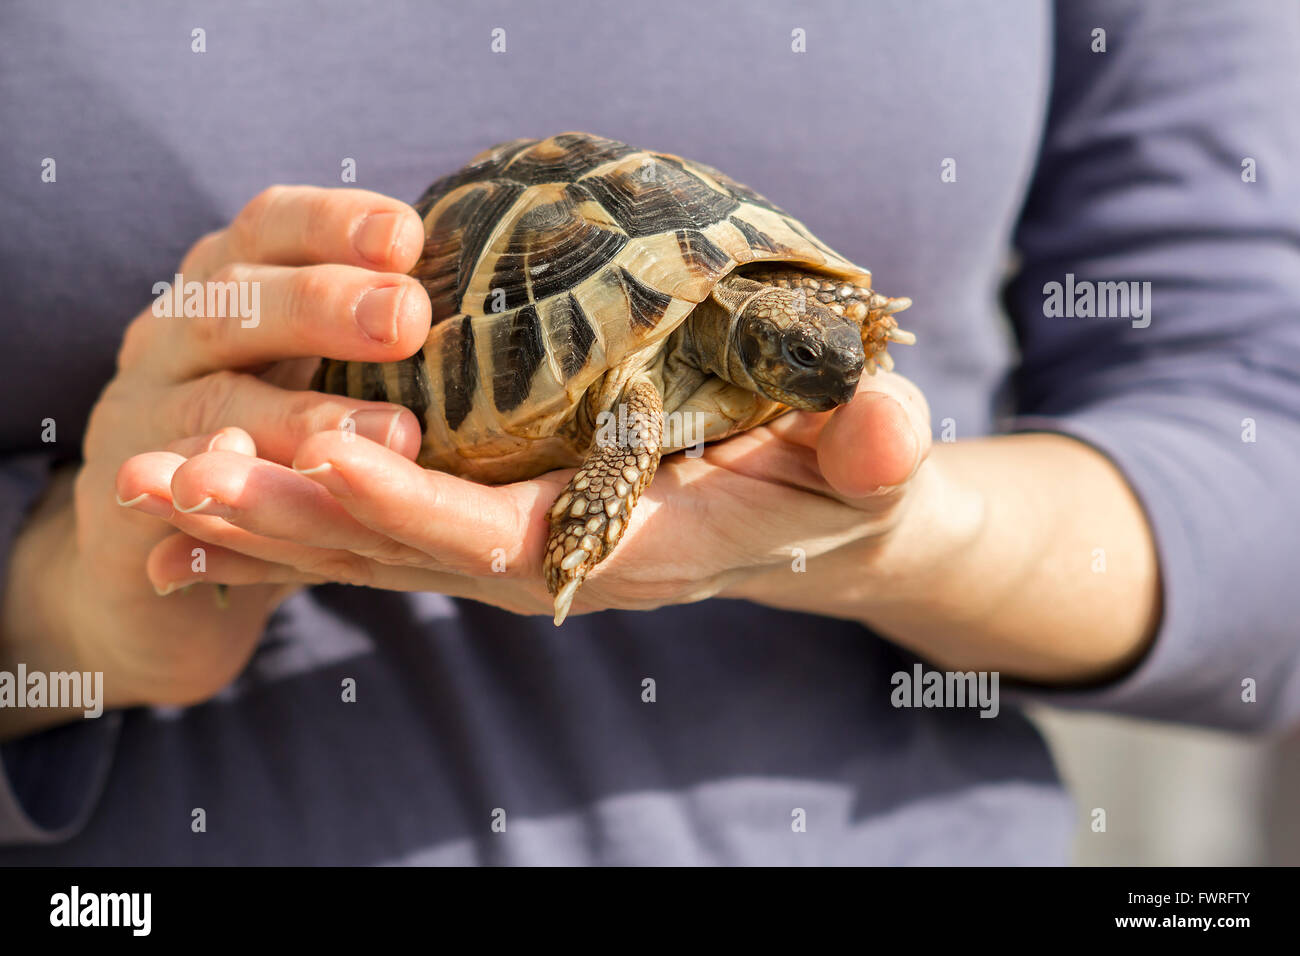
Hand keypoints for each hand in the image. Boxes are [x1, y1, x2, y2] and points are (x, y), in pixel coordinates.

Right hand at [1, 185, 433, 728]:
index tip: (409, 234)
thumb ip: (378, 320)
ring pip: (217, 402)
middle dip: (325, 305)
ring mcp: (146, 410)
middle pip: (241, 300)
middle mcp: (182, 330)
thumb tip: (504, 274)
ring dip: (300, 415)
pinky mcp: (129, 496)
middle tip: (409, 318)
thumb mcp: (313, 355)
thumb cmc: (271, 420)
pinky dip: (215, 488)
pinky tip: (265, 489)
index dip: (336, 225)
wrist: (153, 530)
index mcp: (234, 277)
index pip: (275, 226)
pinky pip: (174, 490)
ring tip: (396, 433)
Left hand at [115, 366, 948, 623]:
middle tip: (168, 472)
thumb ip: (876, 451)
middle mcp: (554, 560)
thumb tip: (891, 428)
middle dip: (287, 517)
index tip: (320, 448)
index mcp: (626, 545)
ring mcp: (519, 547)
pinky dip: (296, 518)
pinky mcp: (502, 522)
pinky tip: (216, 508)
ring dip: (264, 516)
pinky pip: (385, 530)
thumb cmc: (842, 485)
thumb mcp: (873, 464)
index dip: (413, 503)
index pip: (500, 535)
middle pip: (402, 548)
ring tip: (154, 483)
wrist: (821, 524)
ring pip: (374, 541)